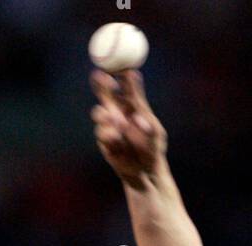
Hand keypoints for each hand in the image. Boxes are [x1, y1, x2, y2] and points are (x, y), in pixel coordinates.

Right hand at [90, 68, 167, 189]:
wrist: (147, 173)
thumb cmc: (153, 147)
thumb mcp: (151, 124)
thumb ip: (140, 102)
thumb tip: (134, 75)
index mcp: (130, 104)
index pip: (121, 83)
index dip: (117, 71)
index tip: (118, 65)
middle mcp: (117, 111)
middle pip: (104, 92)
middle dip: (101, 84)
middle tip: (103, 79)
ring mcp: (108, 126)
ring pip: (99, 113)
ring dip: (107, 115)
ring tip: (120, 123)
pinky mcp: (104, 141)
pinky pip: (102, 134)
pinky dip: (110, 135)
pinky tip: (119, 141)